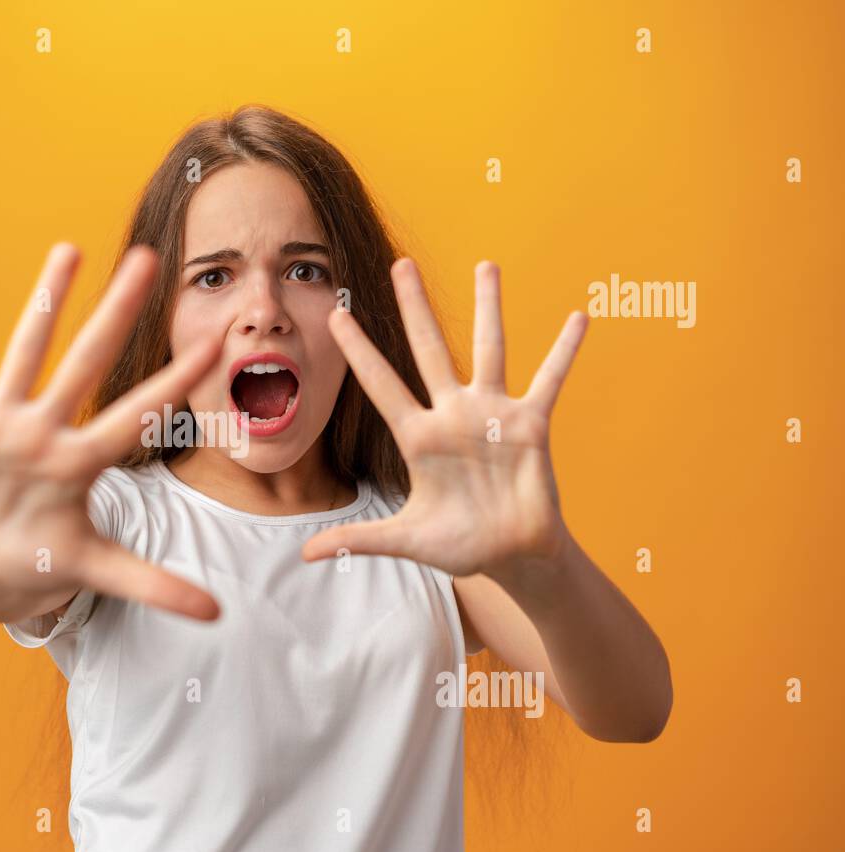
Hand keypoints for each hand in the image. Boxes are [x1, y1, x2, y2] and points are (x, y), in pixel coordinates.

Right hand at [0, 243, 221, 622]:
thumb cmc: (41, 559)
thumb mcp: (96, 569)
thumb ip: (153, 585)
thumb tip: (218, 616)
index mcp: (81, 462)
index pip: (138, 414)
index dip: (175, 381)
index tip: (218, 341)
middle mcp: (47, 431)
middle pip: (88, 362)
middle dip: (117, 312)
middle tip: (150, 258)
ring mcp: (3, 424)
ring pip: (27, 351)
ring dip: (45, 302)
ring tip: (69, 249)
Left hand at [301, 259, 587, 579]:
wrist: (513, 556)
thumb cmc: (459, 545)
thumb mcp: (405, 540)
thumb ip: (358, 540)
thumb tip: (306, 556)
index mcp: (418, 438)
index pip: (381, 385)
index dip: (359, 351)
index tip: (337, 315)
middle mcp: (452, 415)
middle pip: (429, 349)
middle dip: (414, 307)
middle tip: (401, 262)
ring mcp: (492, 414)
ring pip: (489, 349)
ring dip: (489, 308)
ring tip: (486, 265)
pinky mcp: (532, 424)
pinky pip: (549, 379)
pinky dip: (565, 350)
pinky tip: (578, 317)